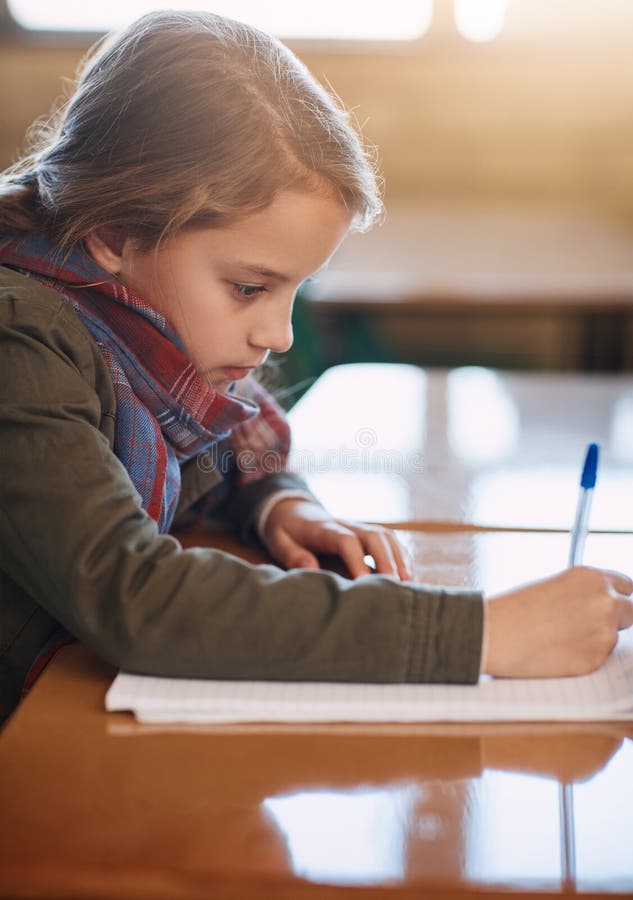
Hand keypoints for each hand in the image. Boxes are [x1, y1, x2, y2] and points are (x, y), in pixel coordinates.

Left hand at [261, 499, 411, 580]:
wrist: (290, 509)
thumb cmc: (284, 530)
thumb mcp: (278, 541)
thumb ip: (292, 555)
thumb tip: (311, 569)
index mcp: (323, 528)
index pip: (346, 540)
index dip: (357, 560)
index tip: (364, 583)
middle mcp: (345, 524)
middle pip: (374, 535)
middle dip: (387, 560)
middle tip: (394, 586)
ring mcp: (357, 526)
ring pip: (385, 536)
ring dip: (399, 557)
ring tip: (408, 583)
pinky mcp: (363, 533)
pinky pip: (388, 539)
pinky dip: (401, 555)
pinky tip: (407, 575)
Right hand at [483, 566, 632, 677]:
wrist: (497, 633)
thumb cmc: (514, 610)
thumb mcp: (553, 587)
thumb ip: (582, 594)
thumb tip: (594, 606)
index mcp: (592, 578)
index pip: (627, 587)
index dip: (617, 598)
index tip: (611, 605)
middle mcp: (605, 601)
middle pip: (629, 612)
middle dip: (614, 620)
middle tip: (586, 626)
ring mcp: (604, 631)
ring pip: (612, 639)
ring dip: (595, 640)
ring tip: (559, 640)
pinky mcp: (596, 659)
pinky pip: (598, 659)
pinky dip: (583, 658)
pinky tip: (557, 652)